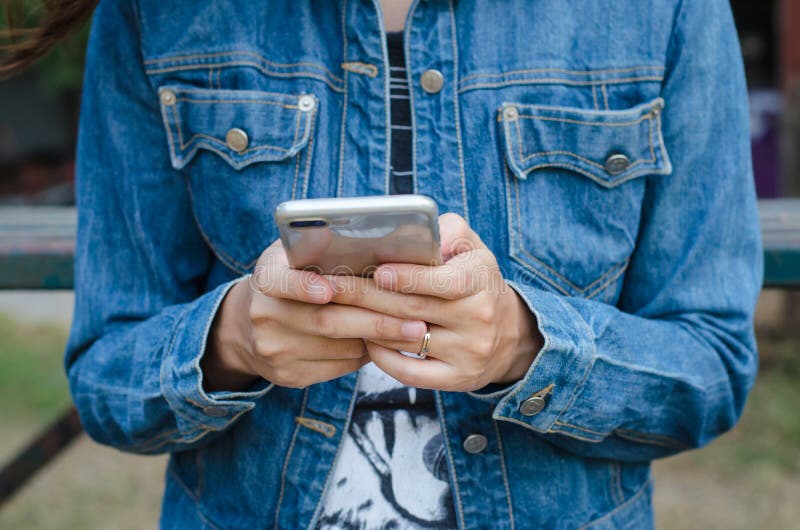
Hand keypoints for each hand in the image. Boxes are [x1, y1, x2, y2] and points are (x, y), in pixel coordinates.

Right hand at [202, 240, 428, 390]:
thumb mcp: (293, 255)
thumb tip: (359, 232)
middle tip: (415, 322)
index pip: (279, 282)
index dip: (303, 286)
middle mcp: (264, 315)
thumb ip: (318, 245)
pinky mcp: (288, 375)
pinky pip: (337, 366)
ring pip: (337, 347)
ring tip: (412, 332)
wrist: (249, 328)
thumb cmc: (291, 278)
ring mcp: (275, 350)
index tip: (329, 290)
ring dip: (379, 340)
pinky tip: (386, 345)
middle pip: (324, 321)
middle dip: (376, 322)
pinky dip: (365, 355)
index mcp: (265, 277)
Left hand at [330, 214, 543, 391]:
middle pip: (413, 308)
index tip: (377, 271)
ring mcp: (468, 353)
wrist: (507, 335)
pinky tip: (365, 340)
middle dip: (366, 296)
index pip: (444, 281)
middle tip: (329, 286)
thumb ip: (447, 231)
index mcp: (480, 280)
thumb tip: (415, 231)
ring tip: (336, 310)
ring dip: (366, 324)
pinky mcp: (456, 379)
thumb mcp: (472, 249)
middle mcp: (478, 318)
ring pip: (406, 339)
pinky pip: (410, 372)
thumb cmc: (475, 282)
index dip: (408, 277)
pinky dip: (382, 357)